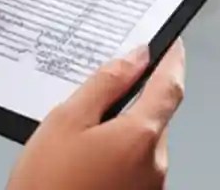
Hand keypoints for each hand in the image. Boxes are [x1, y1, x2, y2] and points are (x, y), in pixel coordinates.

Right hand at [8, 39, 186, 189]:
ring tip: (75, 147)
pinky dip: (115, 158)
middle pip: (154, 117)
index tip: (171, 45)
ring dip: (119, 135)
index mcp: (141, 136)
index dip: (172, 60)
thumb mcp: (66, 121)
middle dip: (131, 104)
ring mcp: (149, 187)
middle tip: (92, 103)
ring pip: (141, 144)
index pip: (170, 85)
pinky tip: (83, 166)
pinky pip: (133, 167)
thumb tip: (134, 58)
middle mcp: (154, 163)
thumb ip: (105, 83)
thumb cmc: (48, 187)